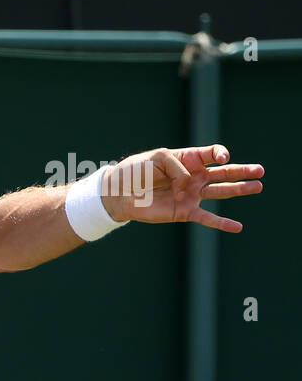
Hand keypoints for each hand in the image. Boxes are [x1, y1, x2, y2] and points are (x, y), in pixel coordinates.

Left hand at [102, 145, 263, 231]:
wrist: (120, 192)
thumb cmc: (136, 171)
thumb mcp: (157, 158)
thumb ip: (177, 166)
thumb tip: (189, 184)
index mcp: (188, 159)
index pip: (212, 154)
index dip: (219, 154)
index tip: (221, 158)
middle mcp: (194, 177)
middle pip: (223, 173)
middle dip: (242, 171)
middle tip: (261, 170)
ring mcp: (191, 194)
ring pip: (220, 192)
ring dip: (239, 190)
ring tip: (259, 187)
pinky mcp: (184, 211)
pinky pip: (206, 218)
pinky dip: (222, 223)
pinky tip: (238, 227)